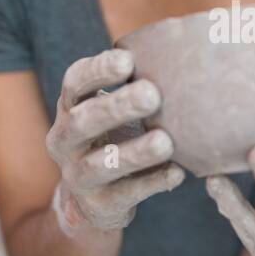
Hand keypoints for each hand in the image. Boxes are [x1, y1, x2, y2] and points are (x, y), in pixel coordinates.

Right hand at [46, 47, 184, 234]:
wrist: (95, 201)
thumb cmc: (116, 138)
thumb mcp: (116, 111)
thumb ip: (138, 85)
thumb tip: (189, 50)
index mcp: (70, 108)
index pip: (74, 83)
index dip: (97, 70)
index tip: (128, 60)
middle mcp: (64, 140)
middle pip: (82, 121)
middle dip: (116, 107)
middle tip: (152, 94)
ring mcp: (78, 176)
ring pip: (101, 163)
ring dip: (134, 152)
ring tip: (165, 141)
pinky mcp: (98, 206)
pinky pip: (125, 194)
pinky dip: (152, 183)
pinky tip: (177, 173)